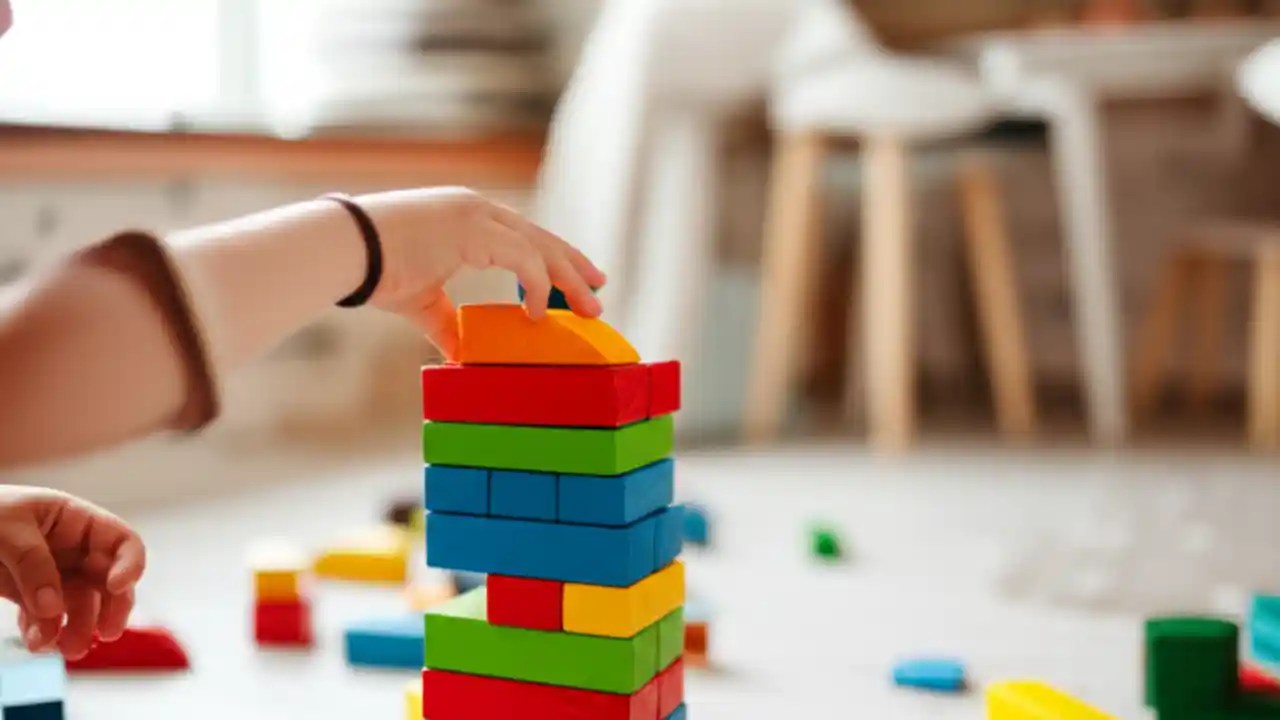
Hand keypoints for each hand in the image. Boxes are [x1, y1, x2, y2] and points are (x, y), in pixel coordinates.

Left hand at [0, 486, 144, 657]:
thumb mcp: (6, 527)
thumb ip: (33, 564)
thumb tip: (53, 606)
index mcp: (75, 520)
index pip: (121, 541)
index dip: (129, 564)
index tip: (118, 587)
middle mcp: (72, 548)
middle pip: (109, 581)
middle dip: (110, 609)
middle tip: (106, 634)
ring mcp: (52, 573)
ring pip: (81, 606)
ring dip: (77, 629)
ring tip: (62, 649)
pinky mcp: (29, 595)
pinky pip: (48, 618)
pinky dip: (45, 633)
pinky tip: (36, 641)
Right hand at [354, 188, 606, 359]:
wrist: (342, 249)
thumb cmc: (373, 270)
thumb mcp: (419, 301)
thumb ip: (446, 323)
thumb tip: (461, 353)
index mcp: (467, 219)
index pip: (522, 236)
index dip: (551, 258)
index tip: (576, 280)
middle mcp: (476, 209)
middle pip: (540, 237)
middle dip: (571, 265)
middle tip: (598, 288)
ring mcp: (475, 214)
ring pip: (539, 246)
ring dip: (568, 278)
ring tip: (590, 306)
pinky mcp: (472, 228)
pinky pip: (521, 258)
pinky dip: (536, 283)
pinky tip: (540, 311)